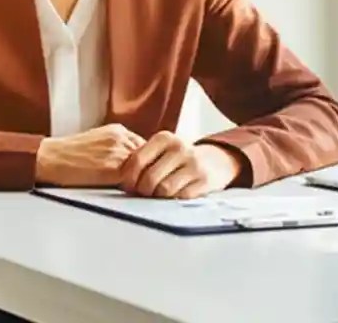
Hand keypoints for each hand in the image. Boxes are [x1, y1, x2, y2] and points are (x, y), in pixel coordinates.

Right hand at [35, 124, 145, 186]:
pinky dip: (132, 187)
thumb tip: (136, 166)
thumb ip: (117, 149)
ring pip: (143, 169)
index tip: (143, 172)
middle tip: (145, 184)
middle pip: (148, 157)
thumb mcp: (98, 142)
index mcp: (117, 131)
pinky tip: (126, 192)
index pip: (145, 146)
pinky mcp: (112, 168)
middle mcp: (120, 138)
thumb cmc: (70, 155)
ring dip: (141, 180)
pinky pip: (133, 180)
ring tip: (136, 190)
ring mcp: (117, 152)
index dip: (145, 162)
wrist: (50, 158)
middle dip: (147, 171)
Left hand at [119, 131, 242, 198]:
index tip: (128, 186)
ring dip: (158, 197)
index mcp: (164, 138)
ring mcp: (193, 164)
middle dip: (142, 191)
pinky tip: (175, 195)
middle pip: (149, 179)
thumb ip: (143, 159)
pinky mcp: (205, 180)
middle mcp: (179, 148)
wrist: (217, 160)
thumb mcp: (163, 150)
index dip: (128, 179)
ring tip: (159, 194)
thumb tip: (120, 180)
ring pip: (163, 190)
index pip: (136, 161)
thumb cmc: (180, 158)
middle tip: (143, 194)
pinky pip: (180, 197)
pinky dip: (174, 200)